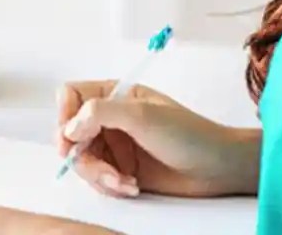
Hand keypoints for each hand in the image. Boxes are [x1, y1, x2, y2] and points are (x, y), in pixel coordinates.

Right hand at [56, 80, 259, 198]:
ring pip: (82, 160)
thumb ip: (100, 113)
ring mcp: (114, 145)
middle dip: (83, 156)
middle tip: (102, 169)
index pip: (70, 97)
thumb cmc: (189, 134)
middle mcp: (110, 119)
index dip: (65, 116)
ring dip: (99, 176)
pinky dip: (110, 186)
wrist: (216, 168)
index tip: (72, 138)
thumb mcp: (143, 115)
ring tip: (123, 182)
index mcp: (114, 95)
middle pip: (71, 134)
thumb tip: (70, 127)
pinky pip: (97, 180)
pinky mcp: (120, 169)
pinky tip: (131, 186)